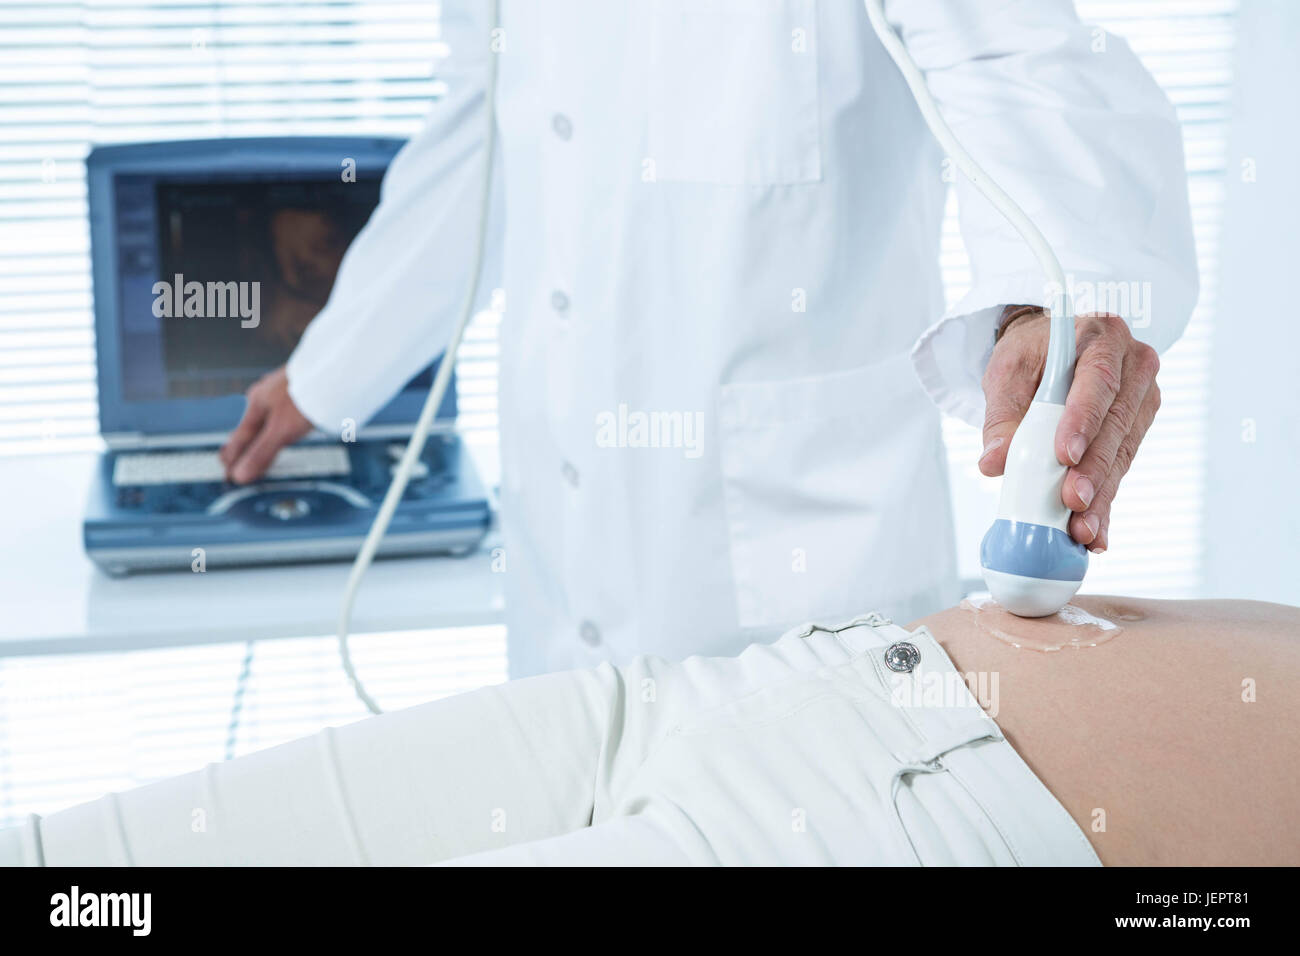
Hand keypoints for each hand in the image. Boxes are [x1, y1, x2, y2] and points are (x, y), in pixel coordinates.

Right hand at [219, 366, 312, 483]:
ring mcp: (283, 392)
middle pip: (250, 427)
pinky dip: (277, 427)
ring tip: (255, 449)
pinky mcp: (300, 391)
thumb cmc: (308, 392)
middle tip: (234, 463)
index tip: (229, 475)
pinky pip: (282, 413)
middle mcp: (267, 395)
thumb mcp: (281, 429)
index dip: (234, 460)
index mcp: (256, 403)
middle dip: (242, 447)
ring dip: (259, 437)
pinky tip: (285, 427)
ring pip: (266, 419)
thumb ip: (261, 453)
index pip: (239, 439)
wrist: (336, 368)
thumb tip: (240, 475)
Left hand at [979, 309, 1160, 552]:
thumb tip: (994, 463)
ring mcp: (1142, 398)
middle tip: (1073, 504)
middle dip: (1093, 470)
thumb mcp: (1006, 373)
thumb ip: (1001, 417)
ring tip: (1082, 530)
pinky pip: (1122, 467)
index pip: (1098, 381)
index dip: (1084, 420)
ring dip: (1102, 495)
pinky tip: (1096, 531)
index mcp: (1101, 338)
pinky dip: (1105, 501)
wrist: (1049, 348)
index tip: (1065, 456)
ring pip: (1122, 452)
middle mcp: (1133, 366)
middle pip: (1115, 424)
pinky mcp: (1137, 427)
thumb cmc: (1030, 354)